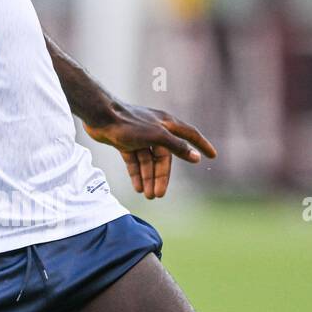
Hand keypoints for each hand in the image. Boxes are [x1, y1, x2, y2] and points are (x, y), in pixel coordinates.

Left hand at [83, 103, 215, 198]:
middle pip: (164, 157)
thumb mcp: (157, 136)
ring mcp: (140, 137)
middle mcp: (155, 130)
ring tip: (147, 196)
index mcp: (166, 124)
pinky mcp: (125, 142)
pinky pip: (135, 161)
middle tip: (158, 195)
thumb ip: (177, 147)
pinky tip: (137, 187)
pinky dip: (136, 174)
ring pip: (148, 162)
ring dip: (148, 178)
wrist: (100, 116)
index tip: (212, 156)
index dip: (201, 145)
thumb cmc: (129, 123)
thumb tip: (195, 157)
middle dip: (161, 177)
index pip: (189, 135)